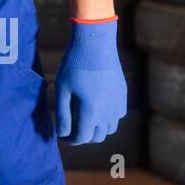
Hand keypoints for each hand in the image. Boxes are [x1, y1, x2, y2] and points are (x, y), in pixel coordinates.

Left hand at [55, 18, 126, 144]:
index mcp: (90, 112)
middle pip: (96, 137)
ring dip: (96, 129)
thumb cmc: (74, 65)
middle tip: (71, 127)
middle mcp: (108, 112)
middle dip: (82, 136)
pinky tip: (97, 108)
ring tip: (83, 119)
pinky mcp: (123, 96)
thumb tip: (63, 134)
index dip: (69, 140)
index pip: (81, 138)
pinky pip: (117, 117)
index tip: (61, 135)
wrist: (96, 45)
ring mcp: (118, 105)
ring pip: (109, 130)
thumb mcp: (62, 89)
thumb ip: (63, 115)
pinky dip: (107, 118)